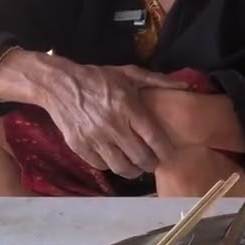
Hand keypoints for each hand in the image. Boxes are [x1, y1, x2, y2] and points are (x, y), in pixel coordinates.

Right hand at [41, 64, 189, 177]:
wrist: (59, 84)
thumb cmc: (99, 78)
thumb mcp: (129, 73)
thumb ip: (158, 81)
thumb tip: (185, 86)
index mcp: (128, 107)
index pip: (153, 138)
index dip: (164, 151)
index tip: (169, 155)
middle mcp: (113, 126)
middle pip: (140, 157)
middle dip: (150, 164)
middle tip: (152, 163)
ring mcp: (95, 138)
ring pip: (120, 167)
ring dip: (132, 171)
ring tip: (136, 167)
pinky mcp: (79, 146)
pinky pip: (100, 165)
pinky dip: (110, 166)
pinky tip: (115, 160)